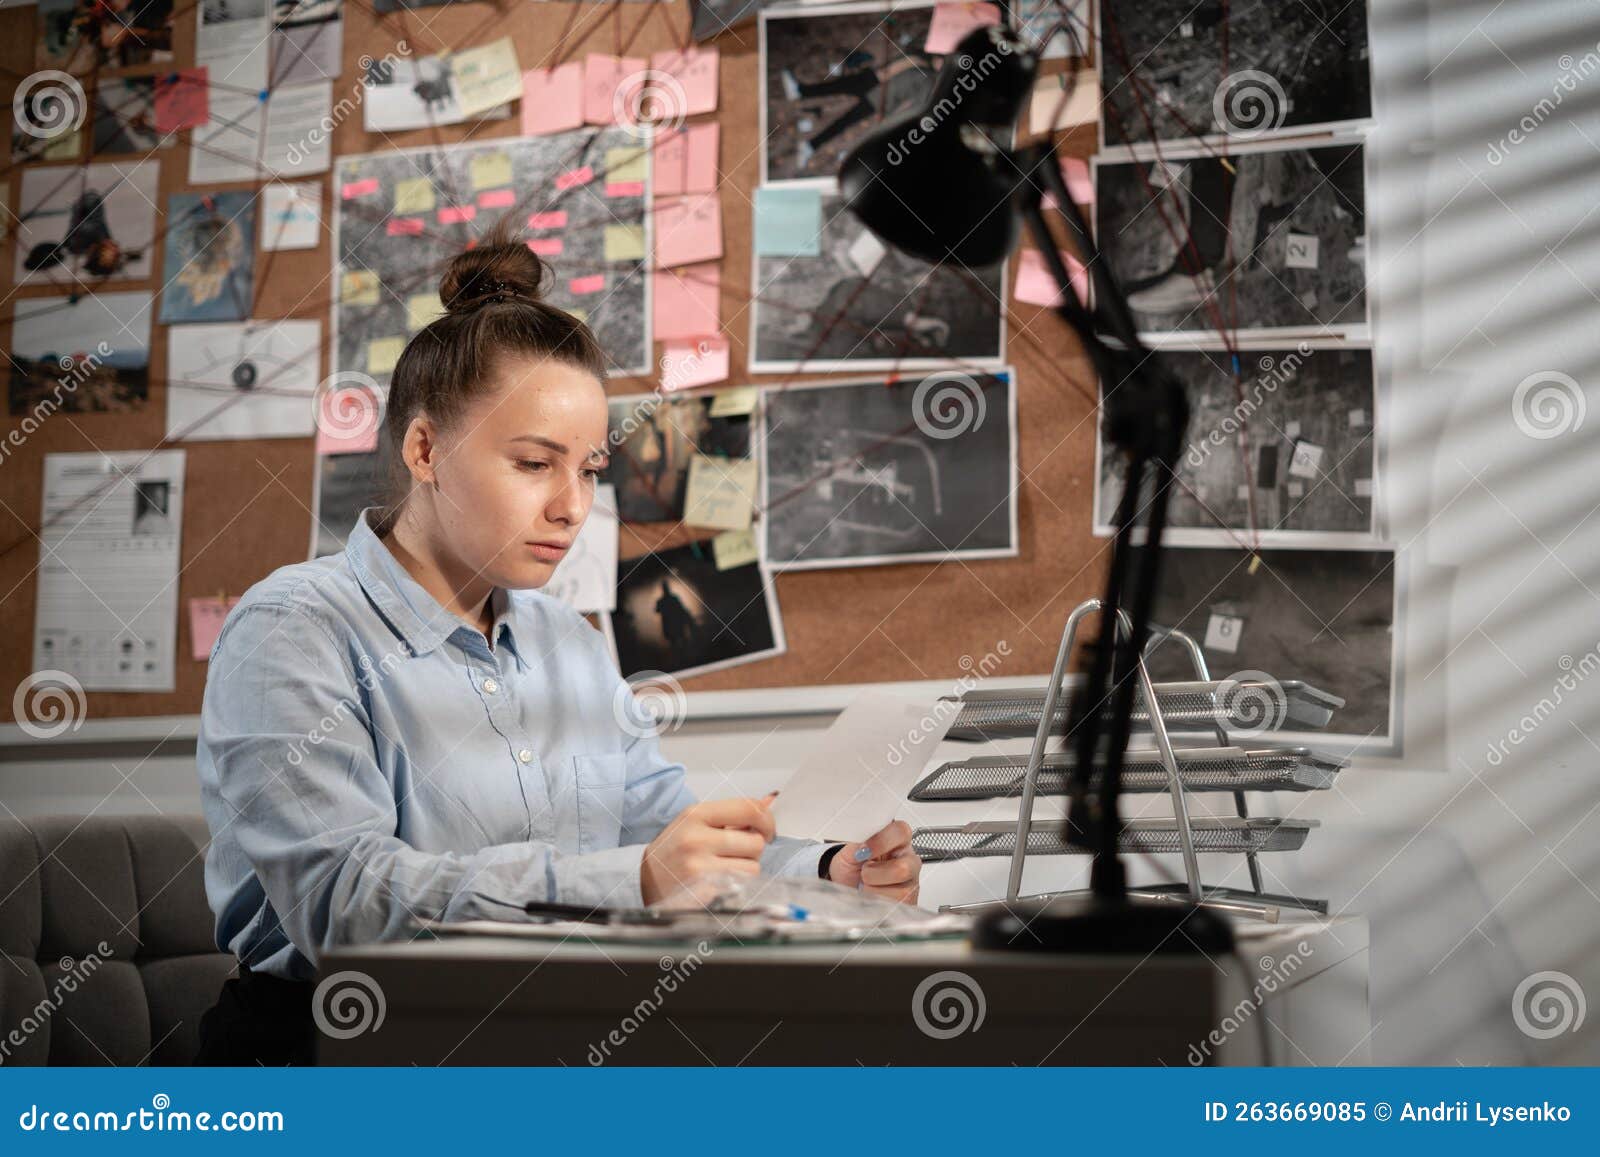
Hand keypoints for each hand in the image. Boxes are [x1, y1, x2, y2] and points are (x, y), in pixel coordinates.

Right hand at [639, 794, 775, 905]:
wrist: (642, 881)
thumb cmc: (674, 850)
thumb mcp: (696, 823)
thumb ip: (733, 814)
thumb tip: (770, 801)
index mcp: (696, 814)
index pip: (749, 808)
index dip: (767, 820)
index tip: (766, 829)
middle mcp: (697, 839)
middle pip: (756, 842)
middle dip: (753, 849)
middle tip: (736, 853)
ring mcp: (699, 867)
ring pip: (753, 867)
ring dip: (746, 869)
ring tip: (725, 868)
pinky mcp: (704, 891)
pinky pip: (742, 886)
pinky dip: (737, 885)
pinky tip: (720, 882)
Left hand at [827, 819, 920, 904]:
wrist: (844, 890)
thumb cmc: (850, 869)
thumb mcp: (849, 851)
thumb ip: (858, 840)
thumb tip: (862, 835)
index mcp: (897, 841)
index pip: (901, 832)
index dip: (881, 841)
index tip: (863, 850)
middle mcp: (908, 860)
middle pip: (903, 867)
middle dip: (874, 873)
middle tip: (864, 872)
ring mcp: (911, 883)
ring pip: (900, 891)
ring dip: (873, 890)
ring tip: (866, 886)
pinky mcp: (908, 903)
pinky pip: (896, 906)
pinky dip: (876, 904)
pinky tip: (872, 897)